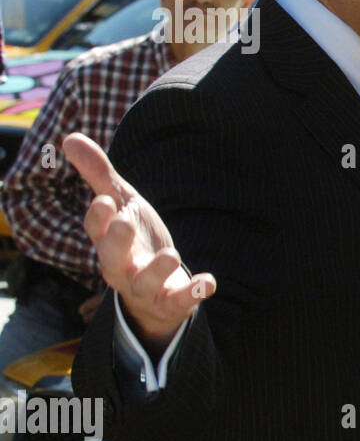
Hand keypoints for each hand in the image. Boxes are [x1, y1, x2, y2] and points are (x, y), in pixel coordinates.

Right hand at [62, 132, 215, 354]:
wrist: (155, 291)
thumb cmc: (135, 240)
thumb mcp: (123, 204)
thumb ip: (100, 175)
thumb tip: (69, 138)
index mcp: (108, 242)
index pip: (96, 232)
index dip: (98, 218)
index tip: (105, 201)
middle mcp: (122, 268)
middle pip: (112, 259)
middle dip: (116, 242)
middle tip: (124, 222)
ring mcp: (146, 288)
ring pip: (145, 284)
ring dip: (157, 271)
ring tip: (171, 254)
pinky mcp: (171, 302)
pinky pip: (180, 301)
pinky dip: (193, 292)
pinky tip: (208, 281)